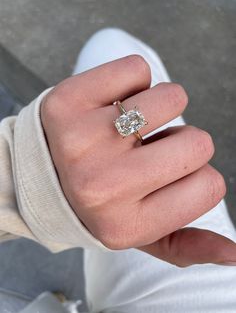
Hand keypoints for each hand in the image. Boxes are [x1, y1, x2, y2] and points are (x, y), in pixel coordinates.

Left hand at [41, 55, 235, 266]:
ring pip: (171, 98)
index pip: (210, 186)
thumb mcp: (136, 233)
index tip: (166, 174)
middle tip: (147, 149)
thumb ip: (185, 245)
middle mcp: (103, 187)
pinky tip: (111, 105)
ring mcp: (83, 141)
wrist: (38, 175)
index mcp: (126, 224)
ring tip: (129, 126)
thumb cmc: (97, 203)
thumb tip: (235, 254)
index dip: (195, 174)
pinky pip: (137, 70)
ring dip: (159, 108)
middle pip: (197, 143)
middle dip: (179, 141)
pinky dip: (133, 82)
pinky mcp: (69, 101)